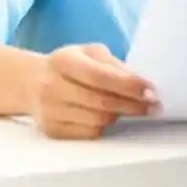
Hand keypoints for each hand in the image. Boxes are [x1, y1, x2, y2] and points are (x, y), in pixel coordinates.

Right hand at [29, 43, 157, 139]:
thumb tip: (142, 84)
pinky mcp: (51, 130)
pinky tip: (109, 116)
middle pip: (101, 102)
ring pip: (98, 120)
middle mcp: (51, 86)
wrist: (32, 82)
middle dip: (133, 104)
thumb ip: (114, 65)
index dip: (129, 85)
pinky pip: (89, 133)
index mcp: (63, 60)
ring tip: (132, 108)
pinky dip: (104, 126)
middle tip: (154, 105)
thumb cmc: (70, 65)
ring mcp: (49, 110)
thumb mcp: (89, 53)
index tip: (152, 90)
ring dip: (120, 115)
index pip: (101, 76)